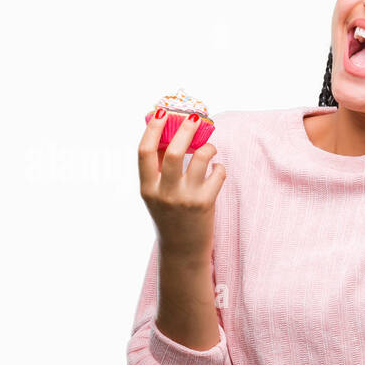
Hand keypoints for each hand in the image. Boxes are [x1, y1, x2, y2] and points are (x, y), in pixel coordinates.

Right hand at [138, 109, 226, 259]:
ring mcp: (185, 198)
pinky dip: (220, 167)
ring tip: (210, 148)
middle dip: (186, 129)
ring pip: (200, 158)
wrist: (182, 252)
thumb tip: (167, 134)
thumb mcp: (156, 195)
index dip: (152, 129)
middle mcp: (163, 192)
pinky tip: (217, 170)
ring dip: (208, 147)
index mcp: (146, 187)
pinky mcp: (205, 204)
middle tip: (195, 119)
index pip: (144, 151)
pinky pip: (217, 173)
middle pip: (174, 150)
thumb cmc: (170, 218)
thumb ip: (158, 169)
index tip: (162, 113)